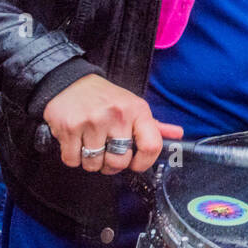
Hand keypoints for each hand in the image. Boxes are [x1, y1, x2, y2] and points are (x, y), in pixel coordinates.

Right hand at [42, 74, 182, 174]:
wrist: (70, 82)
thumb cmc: (105, 98)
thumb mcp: (133, 106)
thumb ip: (155, 125)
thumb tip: (177, 134)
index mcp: (137, 111)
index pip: (151, 146)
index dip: (144, 163)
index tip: (135, 164)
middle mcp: (117, 116)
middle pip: (119, 161)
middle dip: (112, 166)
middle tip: (107, 155)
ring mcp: (92, 122)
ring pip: (94, 164)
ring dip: (91, 162)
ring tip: (91, 146)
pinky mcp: (69, 128)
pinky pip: (72, 160)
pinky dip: (73, 158)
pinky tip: (76, 143)